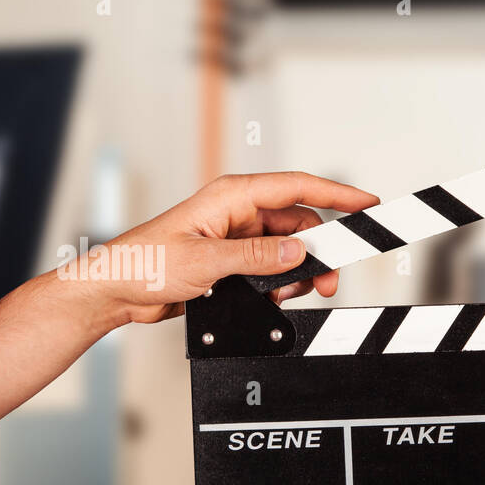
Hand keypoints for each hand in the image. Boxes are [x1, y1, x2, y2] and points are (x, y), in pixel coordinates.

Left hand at [79, 172, 379, 325]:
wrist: (116, 290)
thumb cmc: (144, 262)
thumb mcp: (207, 260)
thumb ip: (258, 256)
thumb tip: (299, 253)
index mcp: (232, 196)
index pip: (297, 187)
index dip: (338, 193)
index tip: (368, 203)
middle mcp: (238, 212)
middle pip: (300, 224)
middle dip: (321, 250)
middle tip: (331, 278)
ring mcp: (237, 237)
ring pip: (289, 249)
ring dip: (300, 271)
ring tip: (300, 292)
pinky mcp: (233, 261)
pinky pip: (273, 267)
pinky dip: (281, 283)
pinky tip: (274, 296)